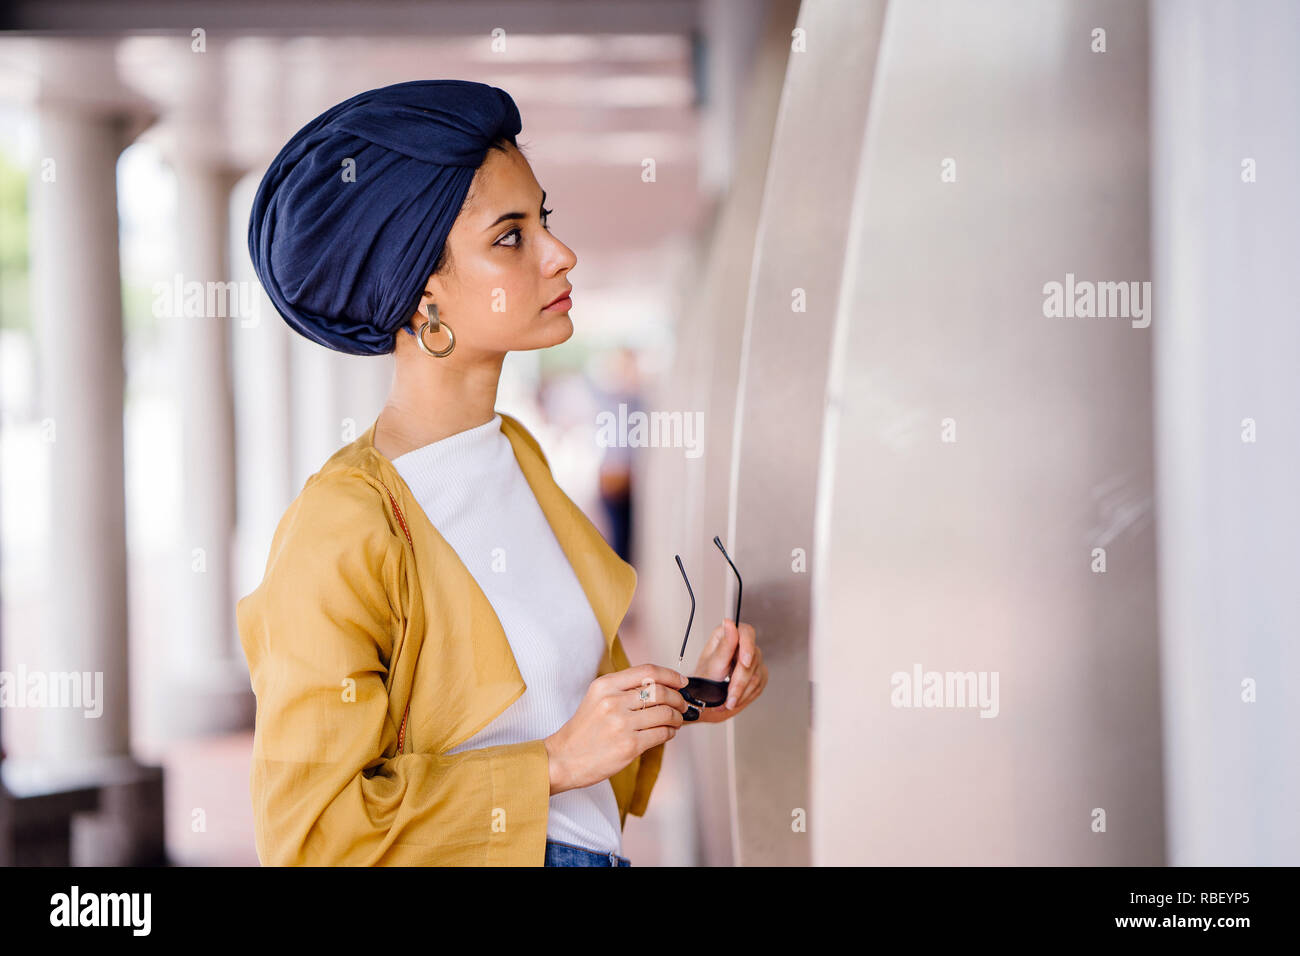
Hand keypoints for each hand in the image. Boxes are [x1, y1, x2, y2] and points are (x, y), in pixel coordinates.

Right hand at [544, 664, 689, 793]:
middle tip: (682, 704)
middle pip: (660, 691)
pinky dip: (670, 732)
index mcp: (605, 685)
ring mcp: (622, 724)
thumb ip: (623, 689)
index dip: (670, 675)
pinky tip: (667, 733)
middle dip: (677, 698)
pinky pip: (662, 734)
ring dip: (676, 717)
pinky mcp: (629, 746)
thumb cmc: (583, 731)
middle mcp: (613, 701)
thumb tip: (660, 687)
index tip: (681, 681)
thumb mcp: (596, 698)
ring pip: (665, 713)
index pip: (648, 671)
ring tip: (675, 721)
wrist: (563, 758)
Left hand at [689, 619, 766, 722]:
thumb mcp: (712, 663)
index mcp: (728, 635)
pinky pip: (759, 685)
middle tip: (729, 697)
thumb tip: (729, 623)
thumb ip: (724, 646)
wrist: (707, 695)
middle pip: (752, 659)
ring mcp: (753, 658)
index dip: (748, 647)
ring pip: (756, 675)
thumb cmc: (706, 677)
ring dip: (742, 692)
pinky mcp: (759, 672)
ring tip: (728, 702)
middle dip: (739, 682)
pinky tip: (736, 698)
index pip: (746, 632)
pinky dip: (746, 696)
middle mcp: (742, 644)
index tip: (745, 662)